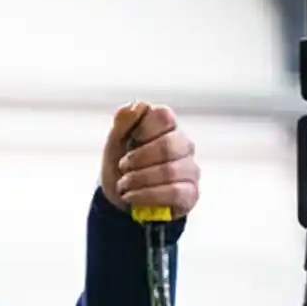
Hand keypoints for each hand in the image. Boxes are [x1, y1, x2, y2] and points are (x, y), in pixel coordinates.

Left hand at [101, 101, 199, 218]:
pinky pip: (174, 192)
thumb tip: (139, 106)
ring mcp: (190, 170)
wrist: (120, 200)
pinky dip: (147, 195)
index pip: (164, 116)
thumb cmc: (123, 166)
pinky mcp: (191, 194)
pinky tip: (132, 196)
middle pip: (168, 145)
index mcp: (167, 127)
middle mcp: (184, 145)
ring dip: (139, 179)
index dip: (143, 128)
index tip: (130, 140)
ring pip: (170, 171)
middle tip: (122, 167)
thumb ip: (124, 120)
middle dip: (138, 158)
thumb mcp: (115, 141)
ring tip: (124, 185)